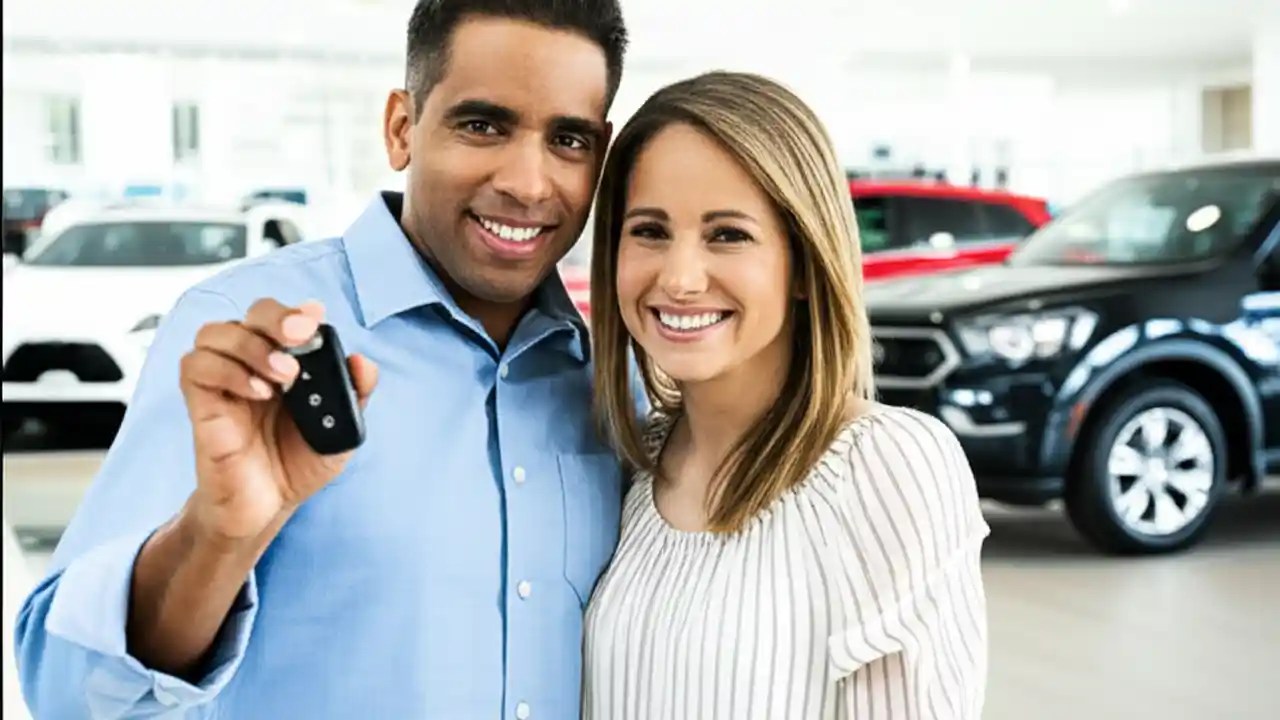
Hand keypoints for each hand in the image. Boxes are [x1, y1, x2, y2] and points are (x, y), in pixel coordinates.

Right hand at [178, 299, 377, 546]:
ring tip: (283, 376)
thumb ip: (354, 396)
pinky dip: (227, 370)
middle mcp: (251, 364)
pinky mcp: (202, 404)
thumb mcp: (340, 432)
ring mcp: (224, 382)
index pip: (282, 317)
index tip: (315, 317)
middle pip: (251, 313)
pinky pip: (196, 367)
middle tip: (299, 335)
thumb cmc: (297, 465)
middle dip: (276, 316)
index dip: (296, 310)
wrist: (266, 508)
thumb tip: (363, 363)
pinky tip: (258, 392)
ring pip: (215, 332)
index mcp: (285, 361)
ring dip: (252, 345)